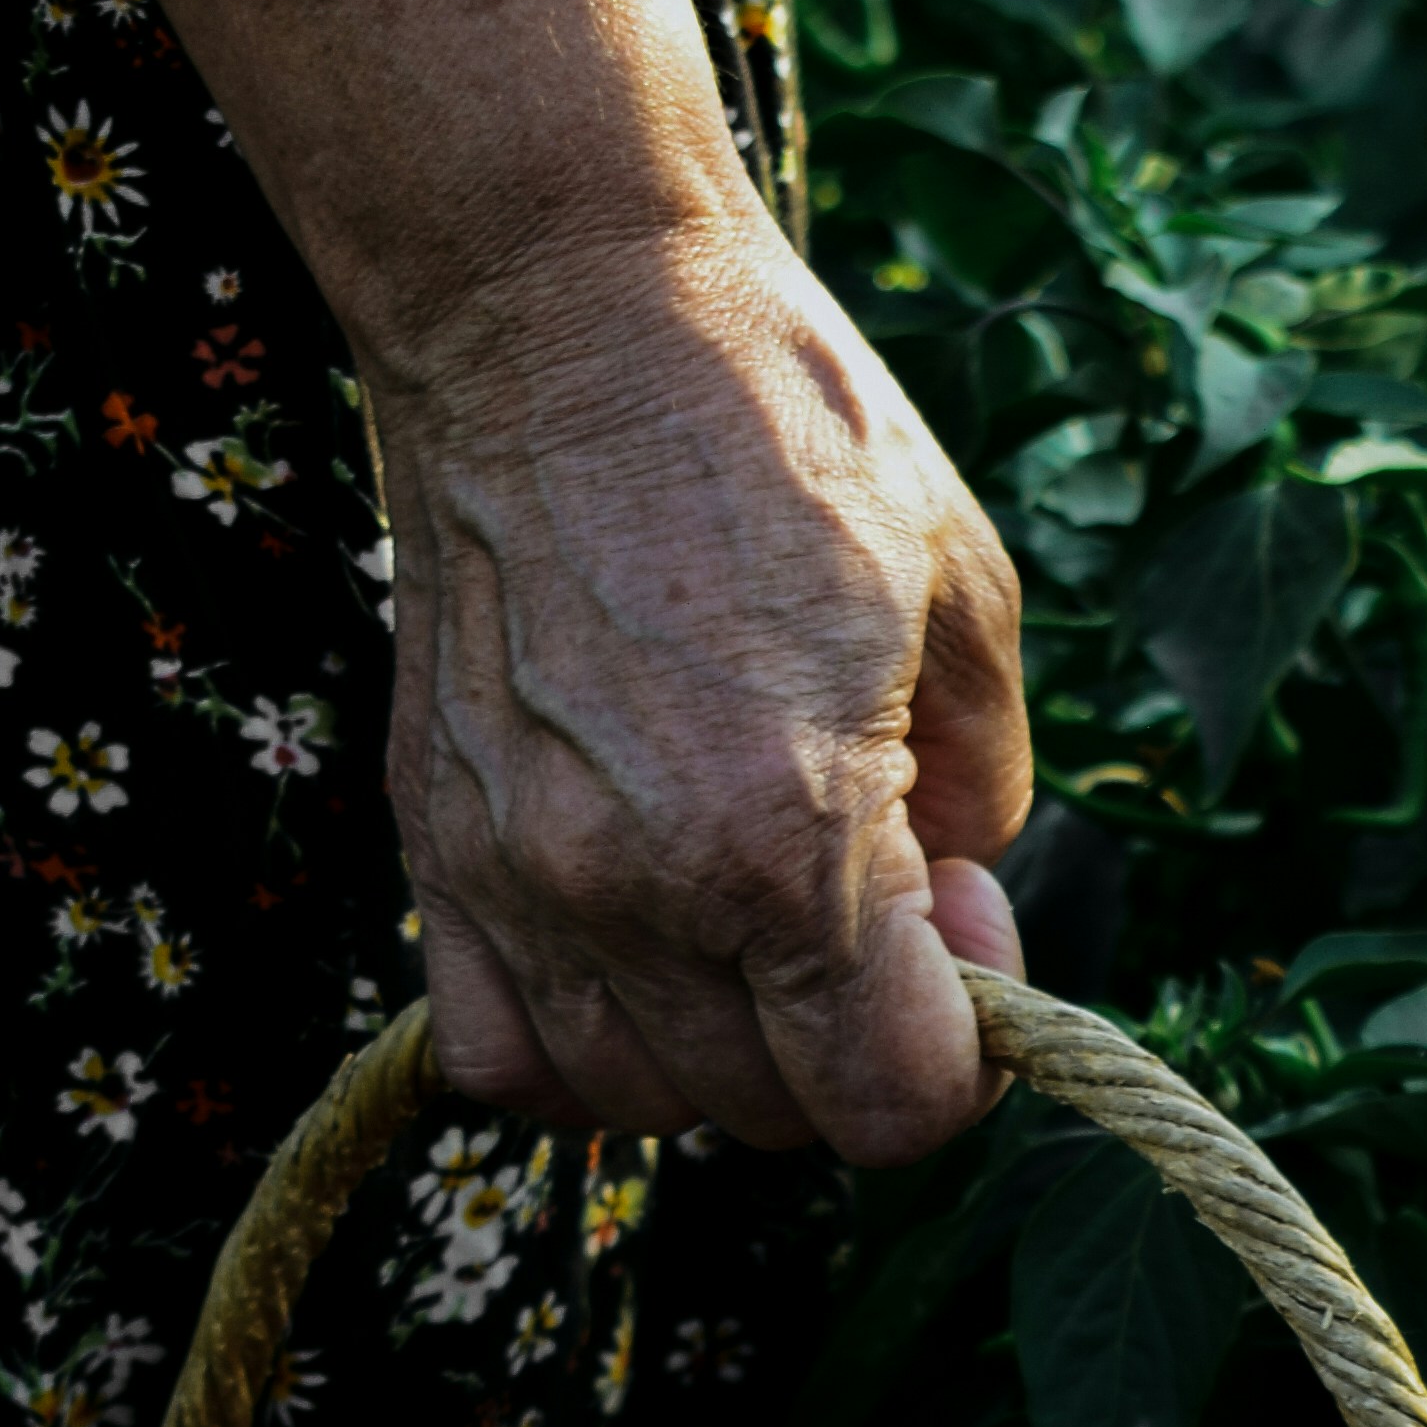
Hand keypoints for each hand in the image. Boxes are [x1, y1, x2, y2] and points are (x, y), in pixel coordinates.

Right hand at [368, 202, 1032, 1165]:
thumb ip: (988, 793)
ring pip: (643, 1105)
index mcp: (792, 843)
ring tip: (753, 908)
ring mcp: (521, 883)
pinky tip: (635, 956)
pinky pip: (503, 1062)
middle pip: (773, 1119)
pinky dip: (579, 1050)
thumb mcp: (965, 597)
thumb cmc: (775, 425)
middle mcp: (641, 893)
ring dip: (725, 1048)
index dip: (964, 1053)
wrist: (559, 306)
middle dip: (852, 1036)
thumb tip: (962, 906)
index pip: (893, 1110)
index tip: (964, 927)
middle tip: (874, 889)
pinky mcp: (438, 851)